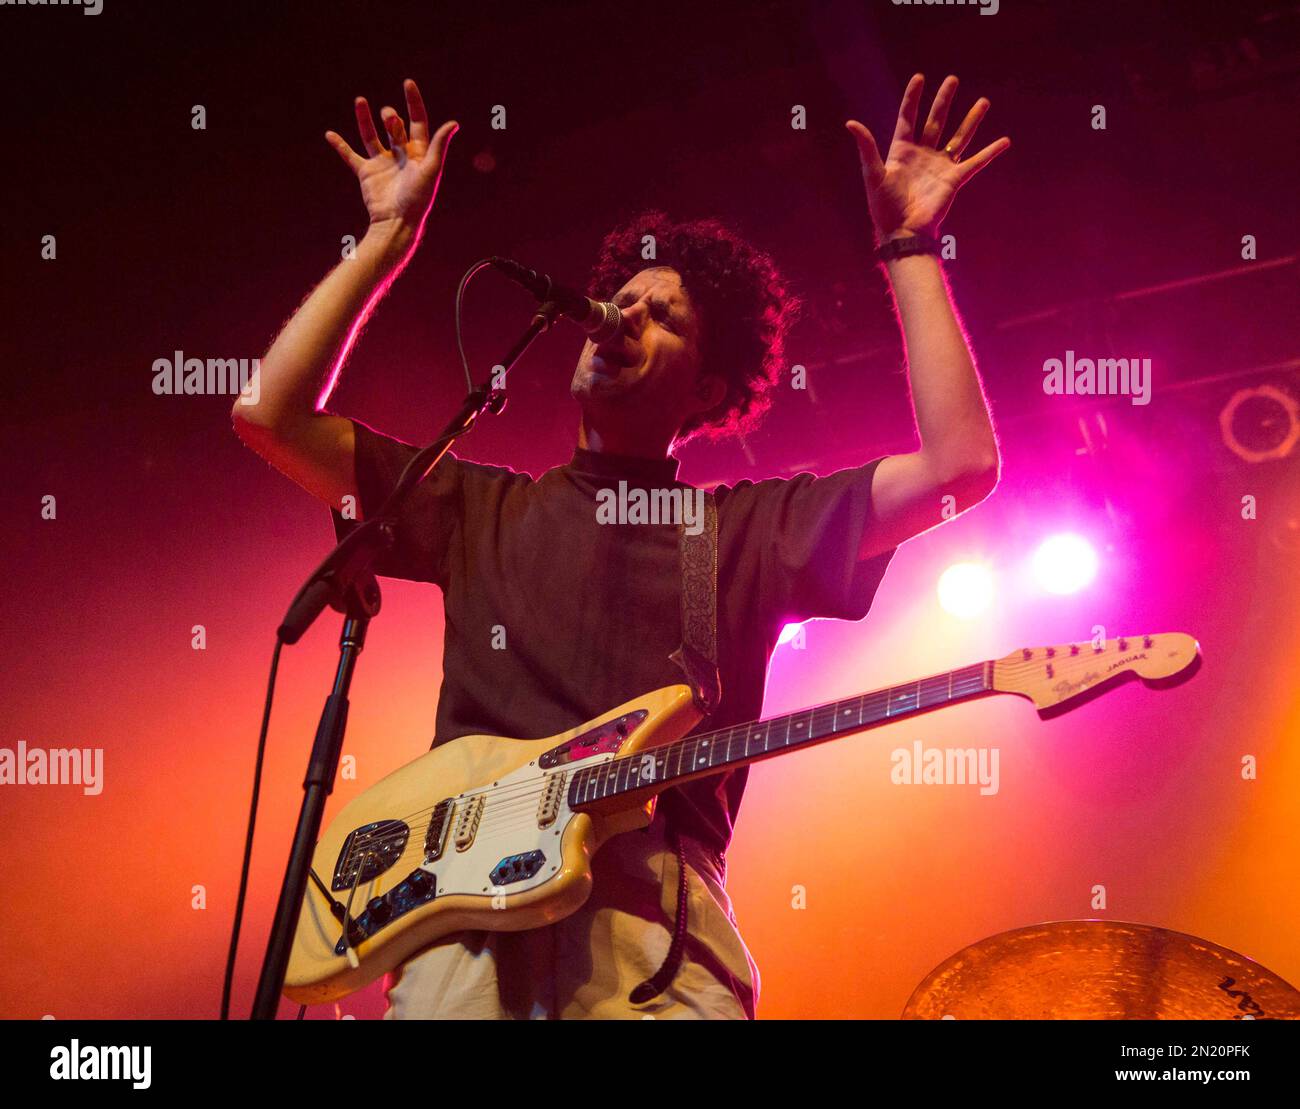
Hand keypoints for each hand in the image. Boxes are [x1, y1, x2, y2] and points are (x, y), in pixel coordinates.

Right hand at [324, 78, 457, 238]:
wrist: (397, 222)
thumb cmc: (418, 198)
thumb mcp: (431, 169)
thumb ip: (440, 145)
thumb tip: (454, 123)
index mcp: (419, 153)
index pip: (417, 121)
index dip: (413, 102)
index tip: (408, 83)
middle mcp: (400, 155)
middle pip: (394, 126)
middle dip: (391, 117)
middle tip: (390, 118)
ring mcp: (382, 163)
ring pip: (371, 135)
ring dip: (364, 118)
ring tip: (359, 100)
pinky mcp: (367, 173)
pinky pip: (351, 156)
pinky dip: (340, 146)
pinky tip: (330, 134)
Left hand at [846, 74, 1008, 241]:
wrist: (903, 231)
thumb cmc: (884, 207)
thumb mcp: (873, 174)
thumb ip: (867, 147)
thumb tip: (851, 123)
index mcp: (901, 150)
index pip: (908, 117)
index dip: (913, 98)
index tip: (919, 78)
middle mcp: (923, 154)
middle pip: (935, 121)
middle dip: (944, 100)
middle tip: (952, 79)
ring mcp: (940, 166)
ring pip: (958, 137)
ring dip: (971, 120)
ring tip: (983, 102)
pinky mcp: (954, 179)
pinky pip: (975, 163)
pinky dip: (990, 152)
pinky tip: (1004, 141)